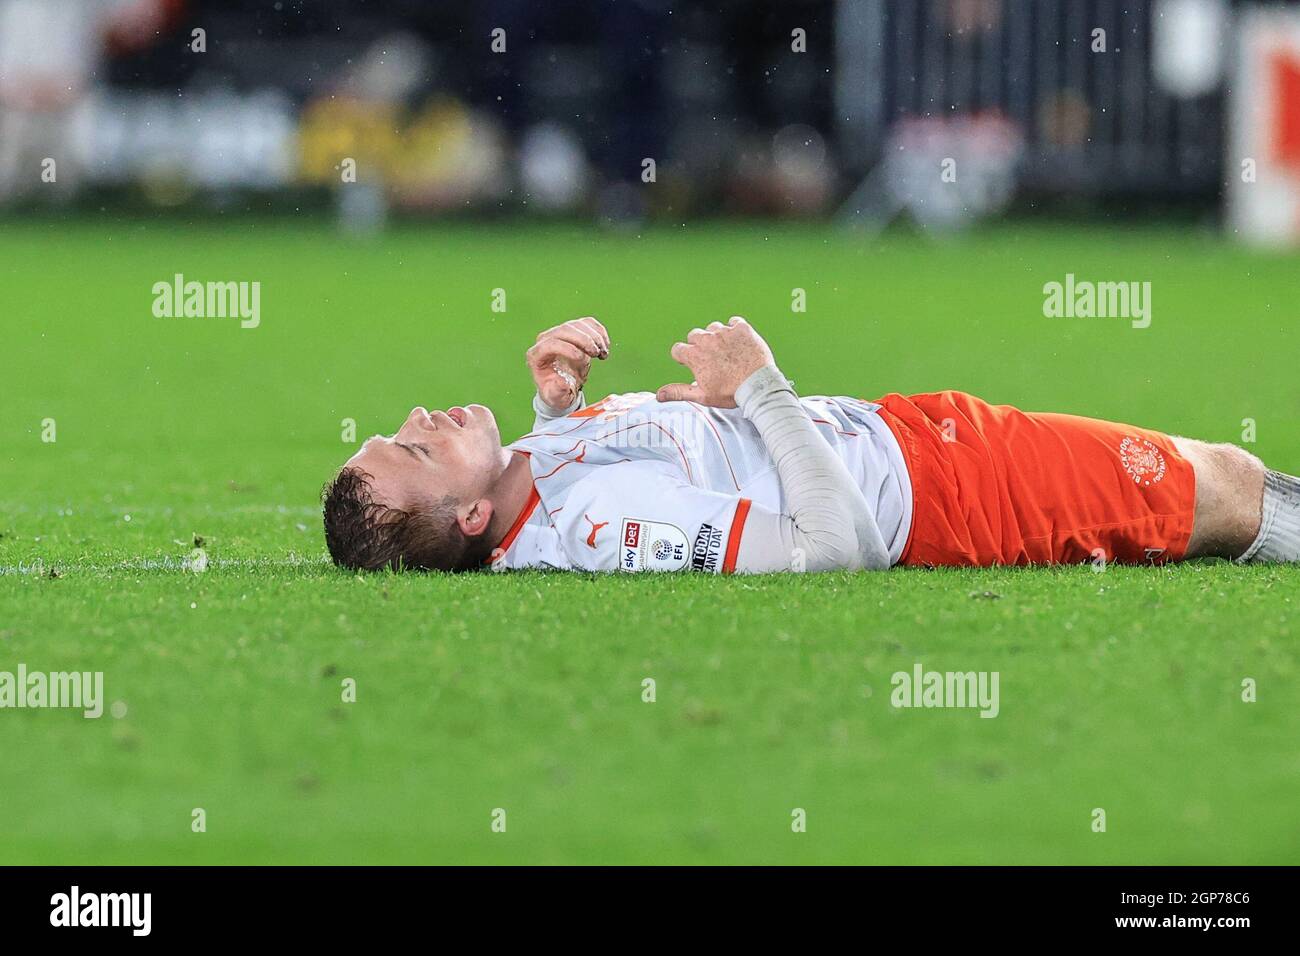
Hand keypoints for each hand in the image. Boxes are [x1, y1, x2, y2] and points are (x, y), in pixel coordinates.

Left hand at [527, 317, 609, 410]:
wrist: (564, 386)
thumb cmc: (557, 392)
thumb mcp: (556, 398)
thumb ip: (557, 392)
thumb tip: (561, 382)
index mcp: (537, 356)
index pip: (550, 344)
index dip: (568, 349)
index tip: (583, 359)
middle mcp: (545, 340)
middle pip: (565, 330)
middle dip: (584, 340)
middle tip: (597, 354)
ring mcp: (559, 332)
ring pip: (577, 324)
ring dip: (595, 337)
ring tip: (603, 353)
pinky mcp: (574, 330)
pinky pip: (587, 323)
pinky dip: (599, 332)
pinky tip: (605, 346)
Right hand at [655, 317, 773, 407]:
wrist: (758, 385)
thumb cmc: (730, 393)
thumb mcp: (702, 395)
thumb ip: (678, 392)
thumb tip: (659, 395)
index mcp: (694, 355)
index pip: (678, 349)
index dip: (684, 357)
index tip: (693, 363)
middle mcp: (707, 339)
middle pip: (694, 335)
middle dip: (699, 345)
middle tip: (711, 359)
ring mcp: (725, 332)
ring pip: (713, 328)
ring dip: (717, 337)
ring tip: (727, 352)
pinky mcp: (742, 328)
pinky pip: (734, 322)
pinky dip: (735, 330)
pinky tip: (739, 342)